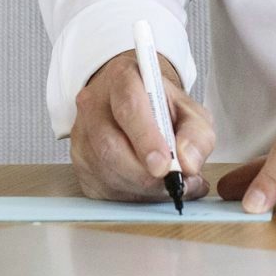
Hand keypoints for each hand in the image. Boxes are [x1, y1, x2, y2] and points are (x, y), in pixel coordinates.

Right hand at [69, 49, 215, 201]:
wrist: (138, 108)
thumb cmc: (162, 109)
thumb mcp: (190, 112)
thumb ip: (197, 135)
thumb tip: (187, 164)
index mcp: (123, 79)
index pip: (129, 107)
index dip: (146, 139)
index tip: (164, 165)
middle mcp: (94, 103)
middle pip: (110, 146)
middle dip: (144, 174)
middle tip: (172, 183)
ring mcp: (81, 133)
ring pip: (104, 171)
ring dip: (141, 189)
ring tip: (167, 185)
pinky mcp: (78, 162)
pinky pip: (101, 188)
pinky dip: (130, 196)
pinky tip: (148, 189)